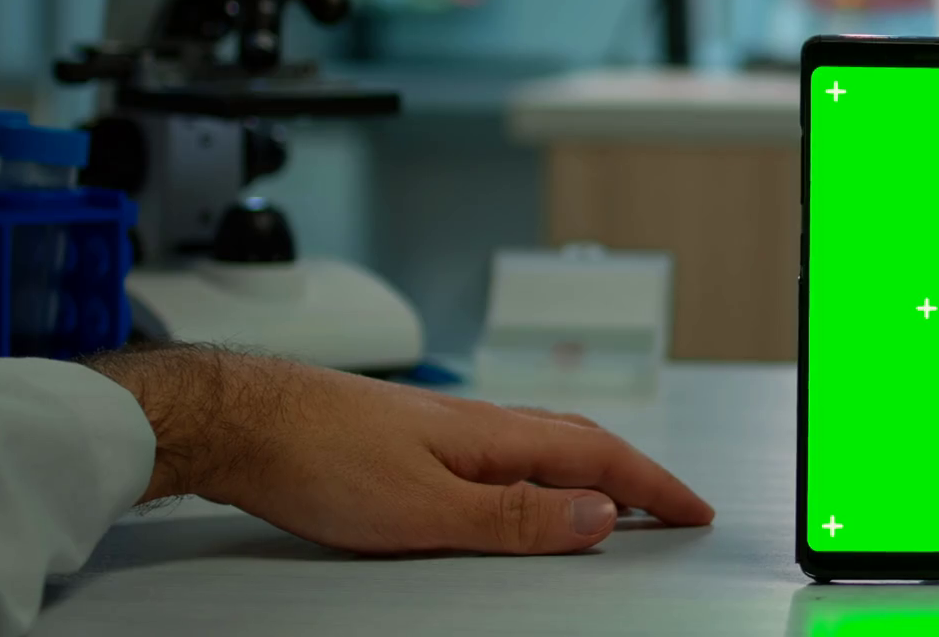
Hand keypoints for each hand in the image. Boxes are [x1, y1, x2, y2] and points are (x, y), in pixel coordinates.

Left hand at [85, 347, 712, 555]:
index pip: (600, 458)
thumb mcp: (426, 511)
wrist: (243, 419)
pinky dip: (542, 472)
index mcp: (496, 436)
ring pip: (543, 445)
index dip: (654, 486)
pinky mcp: (416, 437)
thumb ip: (516, 519)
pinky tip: (523, 487)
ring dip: (591, 472)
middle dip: (635, 476)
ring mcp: (448, 426)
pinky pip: (506, 452)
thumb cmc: (321, 458)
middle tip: (673, 507)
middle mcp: (481, 422)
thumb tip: (598, 517)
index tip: (695, 509)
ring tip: (616, 501)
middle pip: (581, 444)